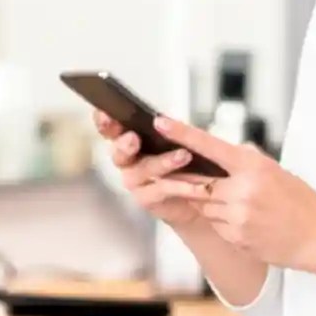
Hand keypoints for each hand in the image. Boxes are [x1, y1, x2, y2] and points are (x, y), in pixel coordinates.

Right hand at [92, 109, 208, 227]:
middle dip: (123, 145)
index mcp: (138, 136)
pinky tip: (194, 184)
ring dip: (161, 163)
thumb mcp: (197, 142)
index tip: (104, 115)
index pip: (115, 128)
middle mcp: (132, 158)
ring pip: (138, 172)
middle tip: (133, 139)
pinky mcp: (148, 200)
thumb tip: (159, 120)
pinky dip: (176, 185)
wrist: (211, 197)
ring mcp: (137, 181)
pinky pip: (157, 191)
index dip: (105, 122)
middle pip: (119, 153)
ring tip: (184, 155)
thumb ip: (179, 131)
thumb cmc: (200, 163)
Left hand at [154, 116, 315, 274]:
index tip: (161, 122)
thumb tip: (220, 150)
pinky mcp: (236, 239)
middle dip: (183, 180)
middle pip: (196, 182)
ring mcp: (238, 218)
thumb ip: (246, 160)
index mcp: (253, 167)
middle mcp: (242, 191)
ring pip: (203, 206)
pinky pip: (215, 226)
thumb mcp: (276, 170)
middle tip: (168, 174)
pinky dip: (221, 221)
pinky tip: (244, 221)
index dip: (182, 133)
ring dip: (208, 203)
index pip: (209, 146)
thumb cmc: (300, 200)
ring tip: (237, 203)